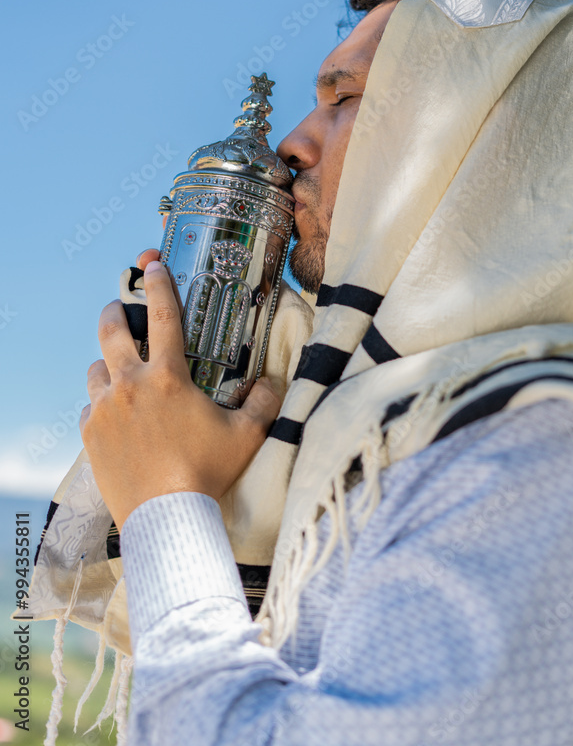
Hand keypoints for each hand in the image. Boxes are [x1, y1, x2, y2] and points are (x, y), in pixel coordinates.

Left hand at [81, 260, 280, 530]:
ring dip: (108, 365)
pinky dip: (100, 405)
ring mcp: (104, 410)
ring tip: (120, 373)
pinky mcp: (90, 435)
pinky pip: (89, 408)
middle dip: (115, 311)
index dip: (160, 284)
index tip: (153, 265)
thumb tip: (272, 383)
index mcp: (168, 377)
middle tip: (121, 308)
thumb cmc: (207, 475)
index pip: (165, 315)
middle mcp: (130, 385)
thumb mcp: (247, 437)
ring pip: (96, 370)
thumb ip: (264, 403)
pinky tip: (115, 416)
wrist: (165, 518)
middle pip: (112, 331)